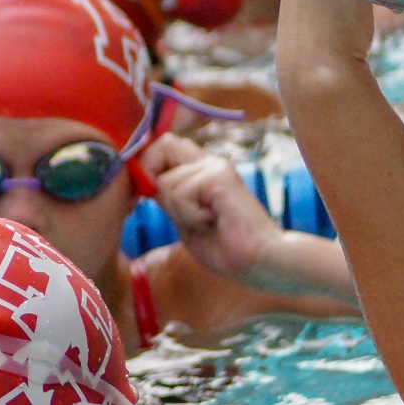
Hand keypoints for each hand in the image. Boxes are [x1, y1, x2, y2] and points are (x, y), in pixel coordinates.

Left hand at [143, 136, 282, 282]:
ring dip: (177, 211)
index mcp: (203, 172)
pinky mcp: (219, 177)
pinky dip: (188, 215)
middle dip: (152, 176)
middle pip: (163, 143)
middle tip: (168, 207)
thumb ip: (168, 199)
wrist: (260, 261)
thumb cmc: (227, 248)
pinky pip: (179, 193)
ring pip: (165, 180)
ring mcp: (215, 167)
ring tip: (204, 222)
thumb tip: (143, 182)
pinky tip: (211, 221)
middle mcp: (209, 163)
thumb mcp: (186, 221)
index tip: (144, 197)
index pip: (164, 146)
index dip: (146, 167)